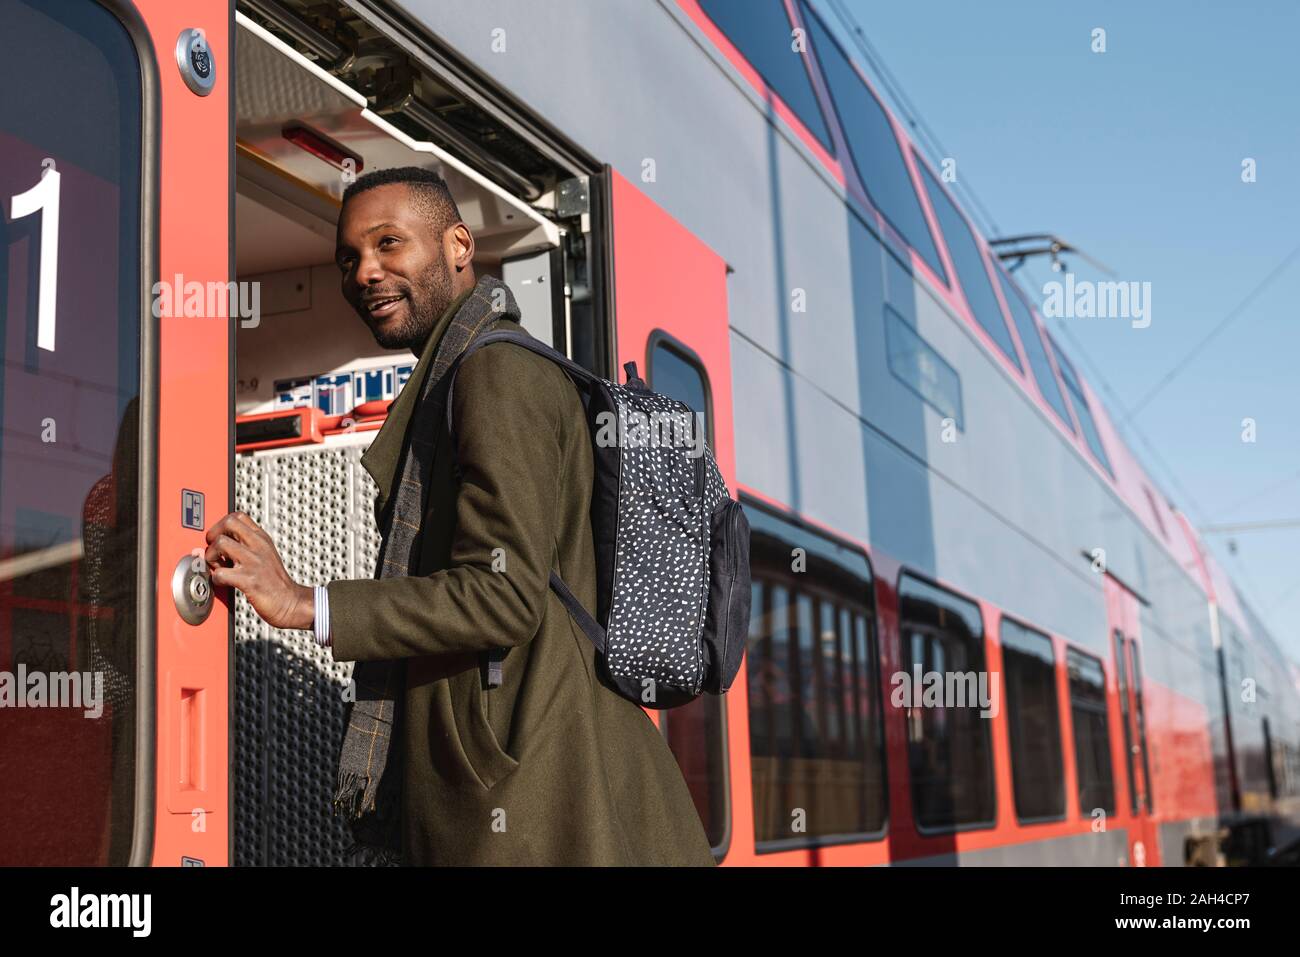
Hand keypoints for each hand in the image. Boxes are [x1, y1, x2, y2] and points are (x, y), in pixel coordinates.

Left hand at [204, 511, 313, 630]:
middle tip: (214, 550)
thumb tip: (217, 542)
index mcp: (262, 539)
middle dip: (213, 535)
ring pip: (220, 543)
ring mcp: (253, 562)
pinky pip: (220, 573)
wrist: (290, 602)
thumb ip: (244, 545)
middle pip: (228, 522)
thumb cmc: (275, 582)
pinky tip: (223, 582)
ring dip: (211, 556)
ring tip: (218, 567)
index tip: (218, 537)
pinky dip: (216, 578)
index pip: (238, 516)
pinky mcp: (248, 580)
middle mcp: (258, 546)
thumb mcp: (265, 555)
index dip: (222, 524)